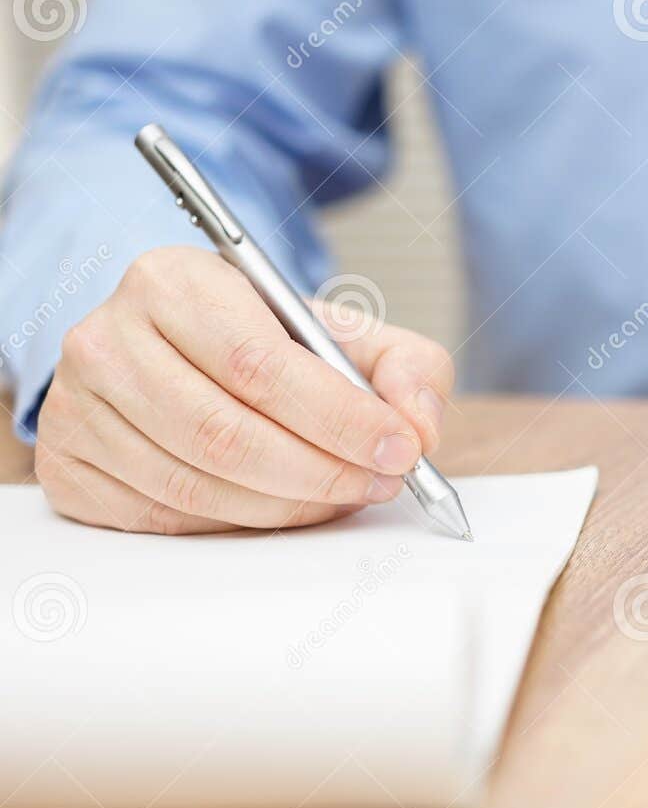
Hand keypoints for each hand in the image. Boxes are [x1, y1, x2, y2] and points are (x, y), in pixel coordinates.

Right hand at [35, 246, 453, 533]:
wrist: (182, 353)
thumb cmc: (266, 343)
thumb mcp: (345, 332)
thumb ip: (406, 366)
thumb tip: (419, 425)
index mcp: (172, 282)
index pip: (259, 365)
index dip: (340, 418)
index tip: (399, 449)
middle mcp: (108, 338)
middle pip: (225, 434)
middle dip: (321, 472)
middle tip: (379, 483)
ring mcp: (77, 407)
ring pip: (195, 486)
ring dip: (286, 507)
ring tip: (341, 495)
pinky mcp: (67, 467)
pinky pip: (162, 519)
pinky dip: (235, 525)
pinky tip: (280, 507)